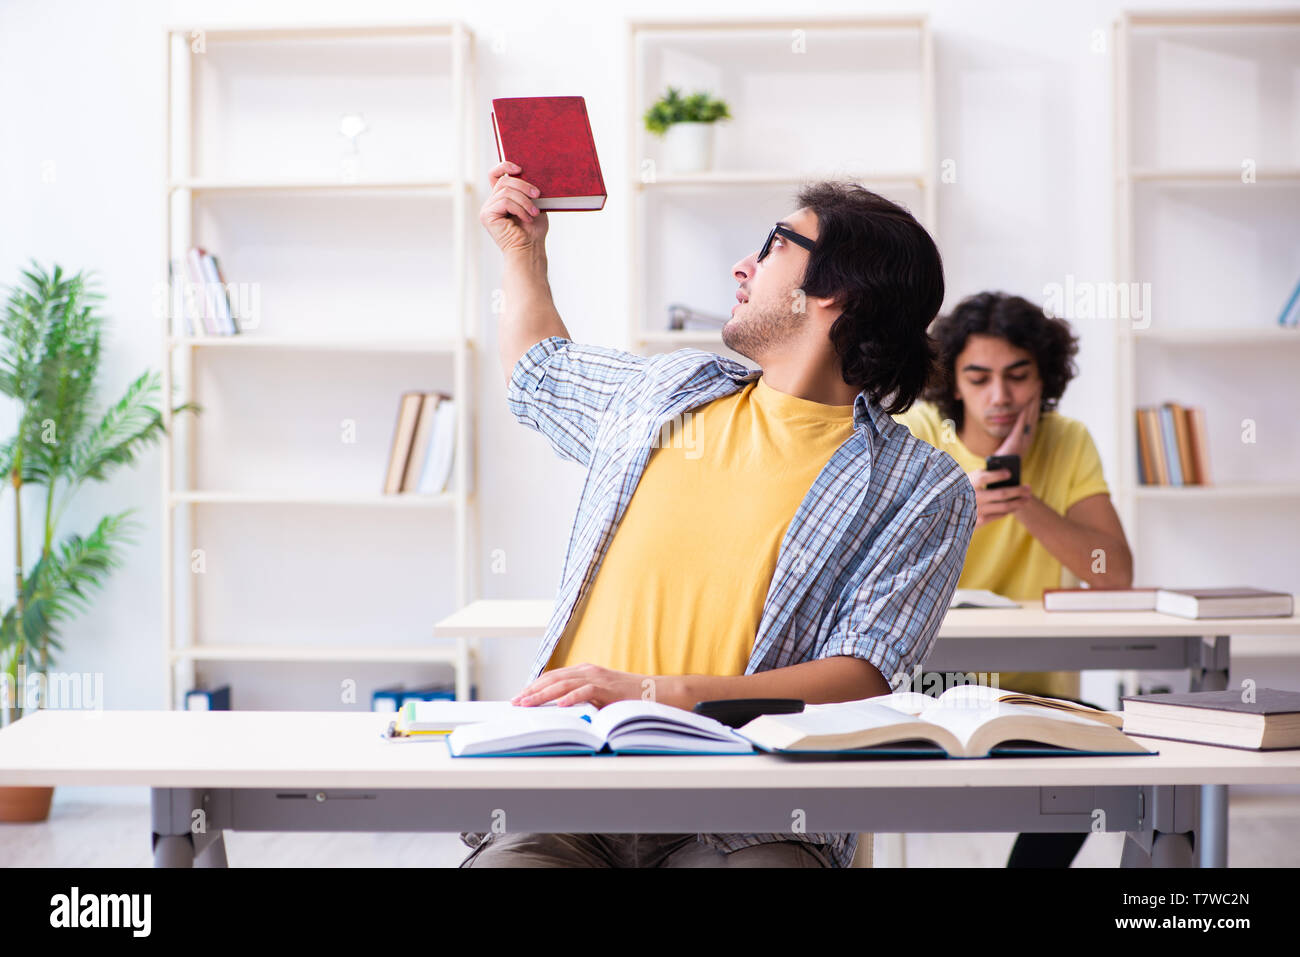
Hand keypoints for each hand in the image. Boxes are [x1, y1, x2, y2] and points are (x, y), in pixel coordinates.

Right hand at [479, 160, 548, 253]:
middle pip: (504, 180)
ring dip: (525, 201)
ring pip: (506, 191)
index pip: (495, 174)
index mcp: (501, 198)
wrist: (530, 250)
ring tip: (534, 212)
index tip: (519, 168)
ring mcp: (487, 209)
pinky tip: (527, 218)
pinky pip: (505, 202)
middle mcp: (491, 202)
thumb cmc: (534, 231)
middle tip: (538, 195)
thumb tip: (529, 172)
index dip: (504, 166)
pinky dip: (520, 209)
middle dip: (524, 185)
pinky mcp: (487, 216)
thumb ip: (527, 189)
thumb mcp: (534, 204)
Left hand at [511, 664, 655, 708]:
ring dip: (543, 694)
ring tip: (528, 703)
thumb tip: (559, 714)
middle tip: (516, 702)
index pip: (553, 677)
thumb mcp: (599, 698)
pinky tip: (560, 705)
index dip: (534, 686)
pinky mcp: (608, 687)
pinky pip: (586, 691)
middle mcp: (588, 671)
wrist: (656, 692)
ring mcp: (598, 677)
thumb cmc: (628, 698)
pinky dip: (572, 697)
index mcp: (584, 672)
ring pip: (564, 684)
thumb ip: (582, 701)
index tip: (519, 697)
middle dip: (532, 691)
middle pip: (553, 678)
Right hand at [967, 469, 1033, 529]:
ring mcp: (976, 511)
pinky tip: (1016, 505)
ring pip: (1004, 506)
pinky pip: (999, 515)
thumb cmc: (965, 489)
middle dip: (1018, 490)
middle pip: (1000, 493)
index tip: (1009, 473)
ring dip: (1018, 502)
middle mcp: (972, 498)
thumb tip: (1008, 474)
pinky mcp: (979, 521)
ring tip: (1027, 498)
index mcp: (967, 485)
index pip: (983, 478)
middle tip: (1028, 488)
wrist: (950, 509)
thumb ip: (985, 475)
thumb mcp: (969, 479)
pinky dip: (1009, 510)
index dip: (997, 475)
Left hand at [994, 385, 1041, 457]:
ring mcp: (1023, 440)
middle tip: (1039, 384)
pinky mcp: (1016, 442)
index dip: (1035, 403)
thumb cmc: (1004, 460)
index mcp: (1027, 436)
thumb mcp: (1009, 443)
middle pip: (1033, 414)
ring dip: (1033, 403)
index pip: (1032, 416)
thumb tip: (1010, 420)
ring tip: (1035, 389)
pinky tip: (1026, 404)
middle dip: (1036, 399)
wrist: (1002, 473)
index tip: (1036, 390)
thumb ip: (1012, 433)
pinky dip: (1025, 413)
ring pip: (1030, 417)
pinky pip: (1021, 425)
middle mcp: (1028, 437)